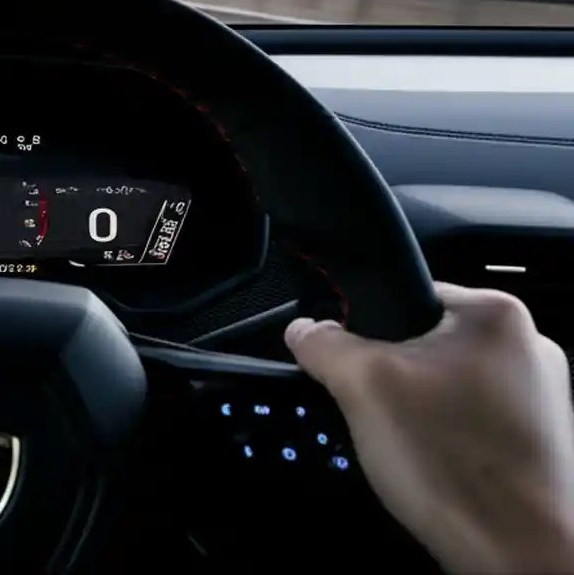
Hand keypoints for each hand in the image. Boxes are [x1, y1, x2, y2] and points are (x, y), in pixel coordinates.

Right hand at [286, 283, 573, 573]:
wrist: (517, 552)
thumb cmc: (454, 463)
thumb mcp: (361, 386)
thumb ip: (324, 345)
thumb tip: (304, 330)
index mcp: (496, 313)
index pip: (408, 296)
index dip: (367, 330)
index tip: (352, 365)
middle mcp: (530, 346)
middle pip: (426, 345)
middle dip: (393, 378)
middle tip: (377, 412)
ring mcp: (540, 397)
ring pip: (447, 388)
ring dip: (419, 412)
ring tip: (410, 446)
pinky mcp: (537, 440)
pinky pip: (471, 423)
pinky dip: (447, 440)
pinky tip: (437, 465)